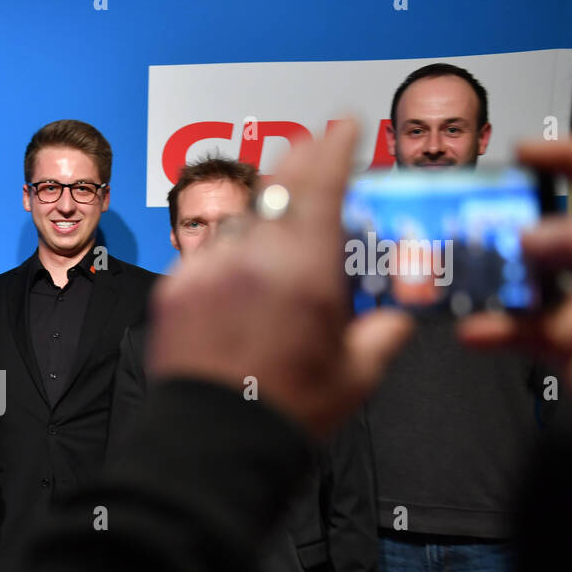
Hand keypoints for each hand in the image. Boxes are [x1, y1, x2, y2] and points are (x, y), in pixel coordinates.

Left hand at [146, 119, 413, 438]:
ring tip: (276, 225)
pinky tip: (237, 272)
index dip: (335, 147)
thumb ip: (382, 334)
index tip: (343, 127)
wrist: (212, 445)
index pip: (323, 183)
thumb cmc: (285, 414)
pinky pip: (205, 252)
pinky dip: (226, 252)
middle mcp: (255, 258)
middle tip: (312, 148)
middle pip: (277, 186)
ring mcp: (209, 270)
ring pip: (239, 219)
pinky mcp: (175, 289)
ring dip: (261, 212)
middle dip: (299, 161)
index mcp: (307, 271)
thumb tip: (396, 315)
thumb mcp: (355, 376)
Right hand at [458, 136, 571, 420]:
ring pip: (531, 285)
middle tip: (472, 226)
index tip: (520, 154)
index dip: (564, 158)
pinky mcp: (570, 345)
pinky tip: (473, 332)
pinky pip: (524, 332)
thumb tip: (531, 235)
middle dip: (510, 227)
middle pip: (554, 230)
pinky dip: (496, 332)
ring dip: (494, 288)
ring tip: (463, 284)